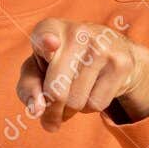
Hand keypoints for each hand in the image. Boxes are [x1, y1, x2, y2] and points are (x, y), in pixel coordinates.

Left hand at [15, 18, 148, 131]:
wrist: (113, 49)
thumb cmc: (62, 60)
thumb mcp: (38, 68)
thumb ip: (28, 87)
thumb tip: (36, 111)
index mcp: (51, 28)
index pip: (45, 34)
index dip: (45, 42)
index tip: (50, 44)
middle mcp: (77, 33)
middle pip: (57, 90)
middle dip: (51, 111)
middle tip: (50, 119)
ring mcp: (102, 47)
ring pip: (76, 102)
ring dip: (70, 110)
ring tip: (73, 96)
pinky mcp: (120, 64)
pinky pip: (96, 104)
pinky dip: (88, 108)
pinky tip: (90, 92)